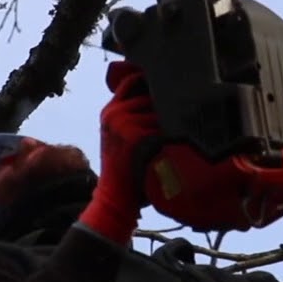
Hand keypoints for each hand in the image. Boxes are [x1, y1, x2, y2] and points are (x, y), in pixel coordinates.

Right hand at [77, 62, 158, 244]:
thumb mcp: (124, 138)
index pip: (132, 83)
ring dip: (170, 124)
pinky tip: (169, 150)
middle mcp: (113, 113)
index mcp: (110, 111)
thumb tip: (164, 100)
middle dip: (166, 107)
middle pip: (151, 94)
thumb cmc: (126, 170)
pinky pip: (163, 127)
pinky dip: (170, 138)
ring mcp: (122, 122)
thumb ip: (136, 117)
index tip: (170, 87)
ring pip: (160, 111)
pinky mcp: (134, 135)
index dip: (151, 83)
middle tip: (172, 124)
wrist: (115, 198)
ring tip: (171, 140)